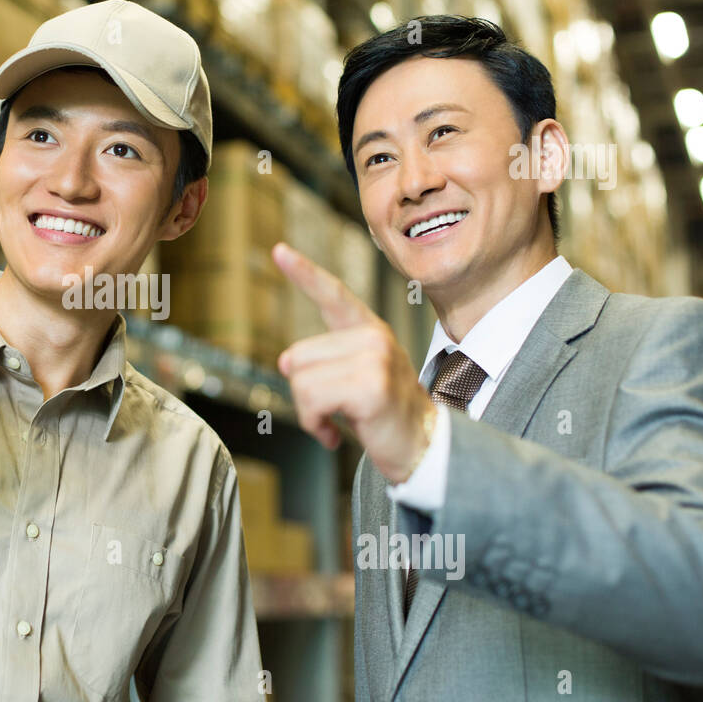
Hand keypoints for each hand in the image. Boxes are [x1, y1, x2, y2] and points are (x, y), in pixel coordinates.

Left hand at [272, 242, 435, 483]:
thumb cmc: (383, 417)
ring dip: (309, 412)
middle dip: (305, 393)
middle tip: (334, 411)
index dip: (304, 273)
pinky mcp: (371, 384)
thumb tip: (287, 361)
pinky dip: (315, 424)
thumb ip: (319, 364)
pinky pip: (312, 401)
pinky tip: (334, 436)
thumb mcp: (349, 383)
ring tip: (336, 422)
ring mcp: (375, 357)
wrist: (422, 450)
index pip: (333, 295)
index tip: (279, 251)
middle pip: (298, 357)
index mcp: (368, 331)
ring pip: (301, 380)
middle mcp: (373, 337)